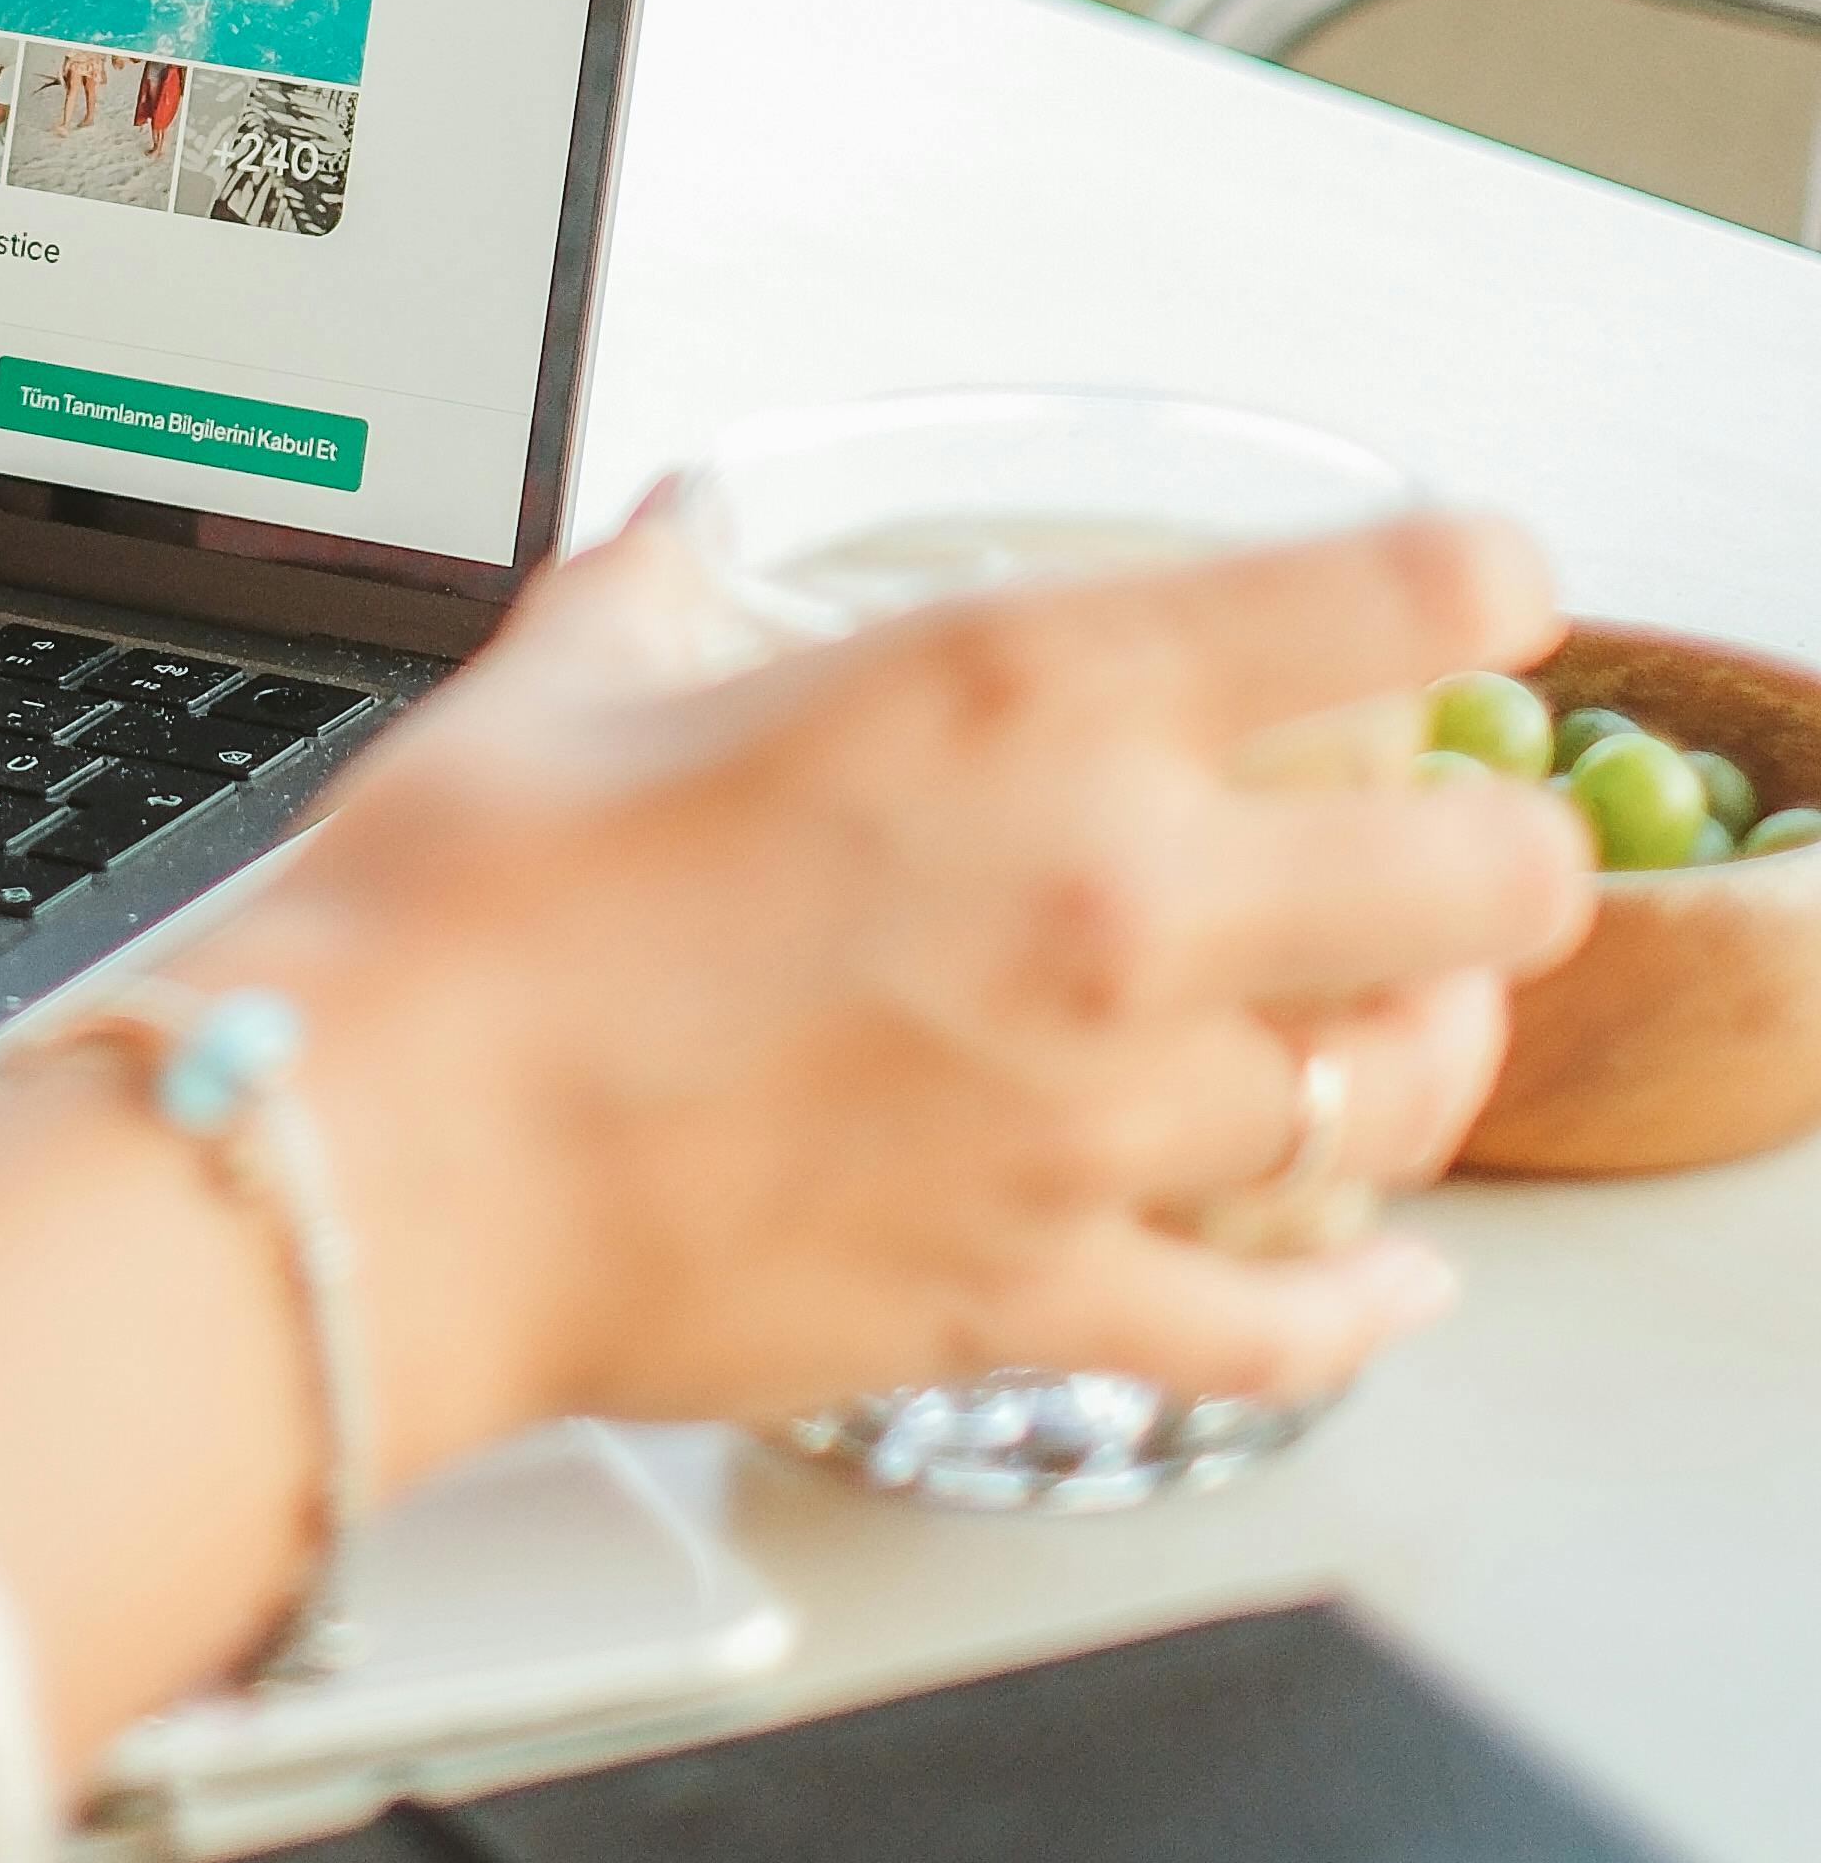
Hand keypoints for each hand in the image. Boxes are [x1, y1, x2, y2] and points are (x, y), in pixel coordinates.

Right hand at [0, 503, 1591, 1769]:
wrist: (372, 1159)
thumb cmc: (457, 920)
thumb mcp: (571, 673)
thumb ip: (663, 584)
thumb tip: (687, 532)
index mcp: (1018, 696)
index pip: (1390, 602)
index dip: (1470, 585)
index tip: (1476, 591)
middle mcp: (1108, 900)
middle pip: (1485, 883)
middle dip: (1490, 857)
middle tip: (1448, 849)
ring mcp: (1093, 1118)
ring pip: (1404, 1102)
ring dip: (1416, 1060)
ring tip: (1393, 1032)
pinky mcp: (1039, 1295)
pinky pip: (1280, 1330)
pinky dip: (1352, 1312)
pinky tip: (1382, 1287)